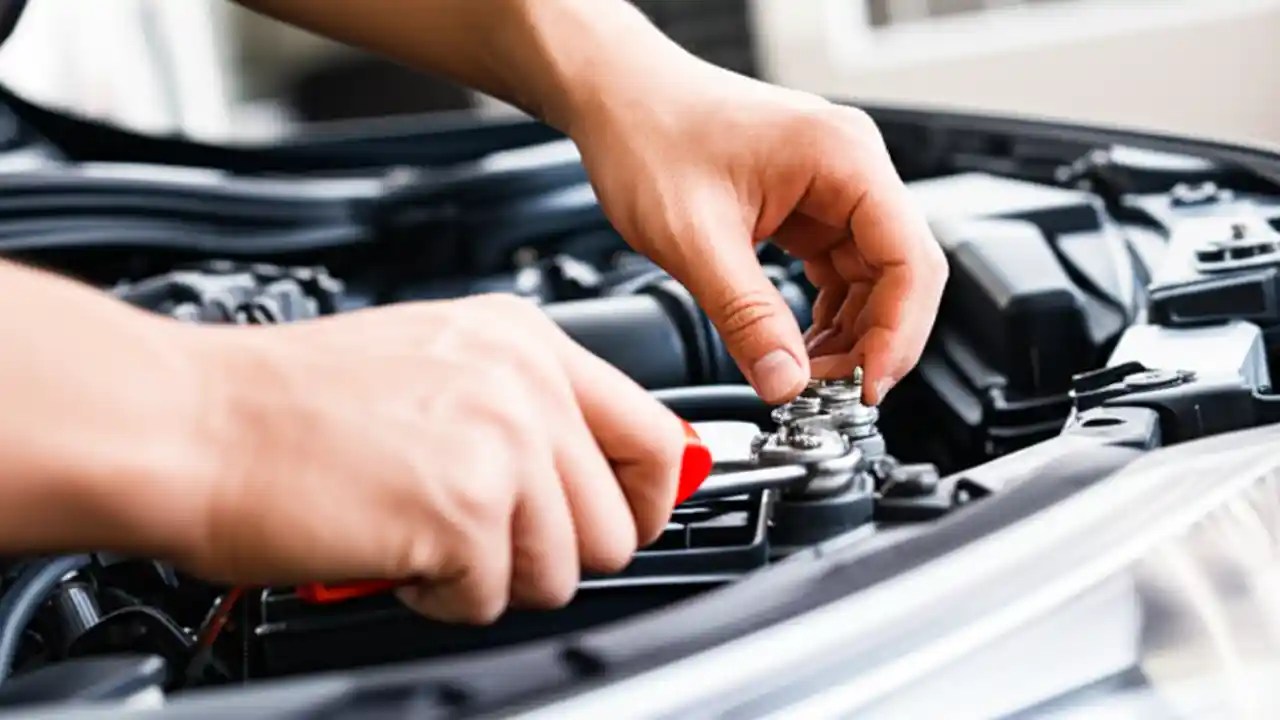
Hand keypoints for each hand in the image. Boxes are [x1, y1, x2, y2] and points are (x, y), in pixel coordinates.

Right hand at [183, 295, 685, 623]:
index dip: (647, 499)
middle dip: (553, 552)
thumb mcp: (436, 365)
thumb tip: (593, 473)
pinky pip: (493, 600)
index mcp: (526, 341)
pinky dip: (441, 595)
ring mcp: (503, 446)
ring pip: (563, 572)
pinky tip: (392, 549)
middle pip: (618, 525)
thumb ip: (526, 409)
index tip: (624, 522)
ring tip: (422, 534)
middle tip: (485, 541)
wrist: (193, 422)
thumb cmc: (288, 400)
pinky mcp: (466, 513)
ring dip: (492, 575)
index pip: (656, 432)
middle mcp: (527, 385)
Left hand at [567, 59, 947, 404]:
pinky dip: (825, 315)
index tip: (867, 386)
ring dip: (848, 334)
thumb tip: (786, 382)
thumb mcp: (694, 239)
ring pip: (871, 278)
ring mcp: (831, 186)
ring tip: (807, 377)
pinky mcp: (806, 205)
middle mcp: (849, 166)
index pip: (910, 260)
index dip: (898, 335)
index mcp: (842, 158)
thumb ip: (746, 318)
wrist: (615, 97)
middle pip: (900, 273)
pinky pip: (837, 270)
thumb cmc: (648, 132)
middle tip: (832, 393)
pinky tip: (796, 346)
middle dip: (873, 342)